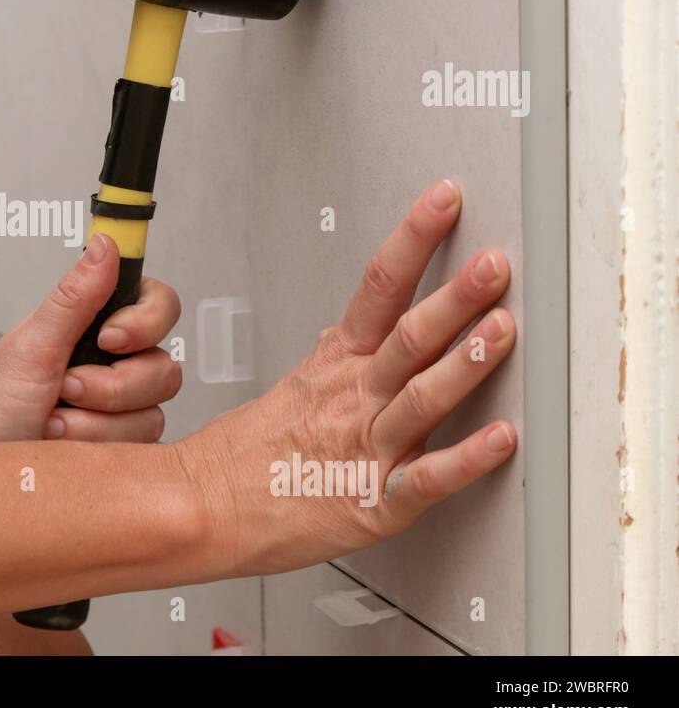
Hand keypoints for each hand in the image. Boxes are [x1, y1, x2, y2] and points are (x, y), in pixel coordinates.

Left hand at [0, 234, 182, 444]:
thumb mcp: (33, 342)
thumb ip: (74, 296)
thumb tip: (105, 243)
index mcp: (103, 322)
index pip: (160, 304)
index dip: (146, 321)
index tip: (108, 337)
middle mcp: (122, 361)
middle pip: (162, 366)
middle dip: (109, 386)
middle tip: (65, 387)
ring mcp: (127, 405)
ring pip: (151, 411)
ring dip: (95, 420)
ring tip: (54, 418)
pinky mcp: (125, 441)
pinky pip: (139, 444)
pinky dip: (95, 443)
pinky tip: (67, 440)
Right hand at [179, 179, 517, 576]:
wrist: (204, 507)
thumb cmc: (246, 456)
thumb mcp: (293, 389)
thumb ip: (339, 361)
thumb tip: (357, 331)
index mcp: (335, 366)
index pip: (378, 287)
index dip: (414, 239)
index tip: (445, 200)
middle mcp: (353, 399)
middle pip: (406, 337)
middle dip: (456, 296)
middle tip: (493, 264)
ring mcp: (365, 449)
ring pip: (421, 398)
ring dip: (466, 363)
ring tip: (503, 331)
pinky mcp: (373, 503)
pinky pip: (425, 480)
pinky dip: (466, 460)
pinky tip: (501, 440)